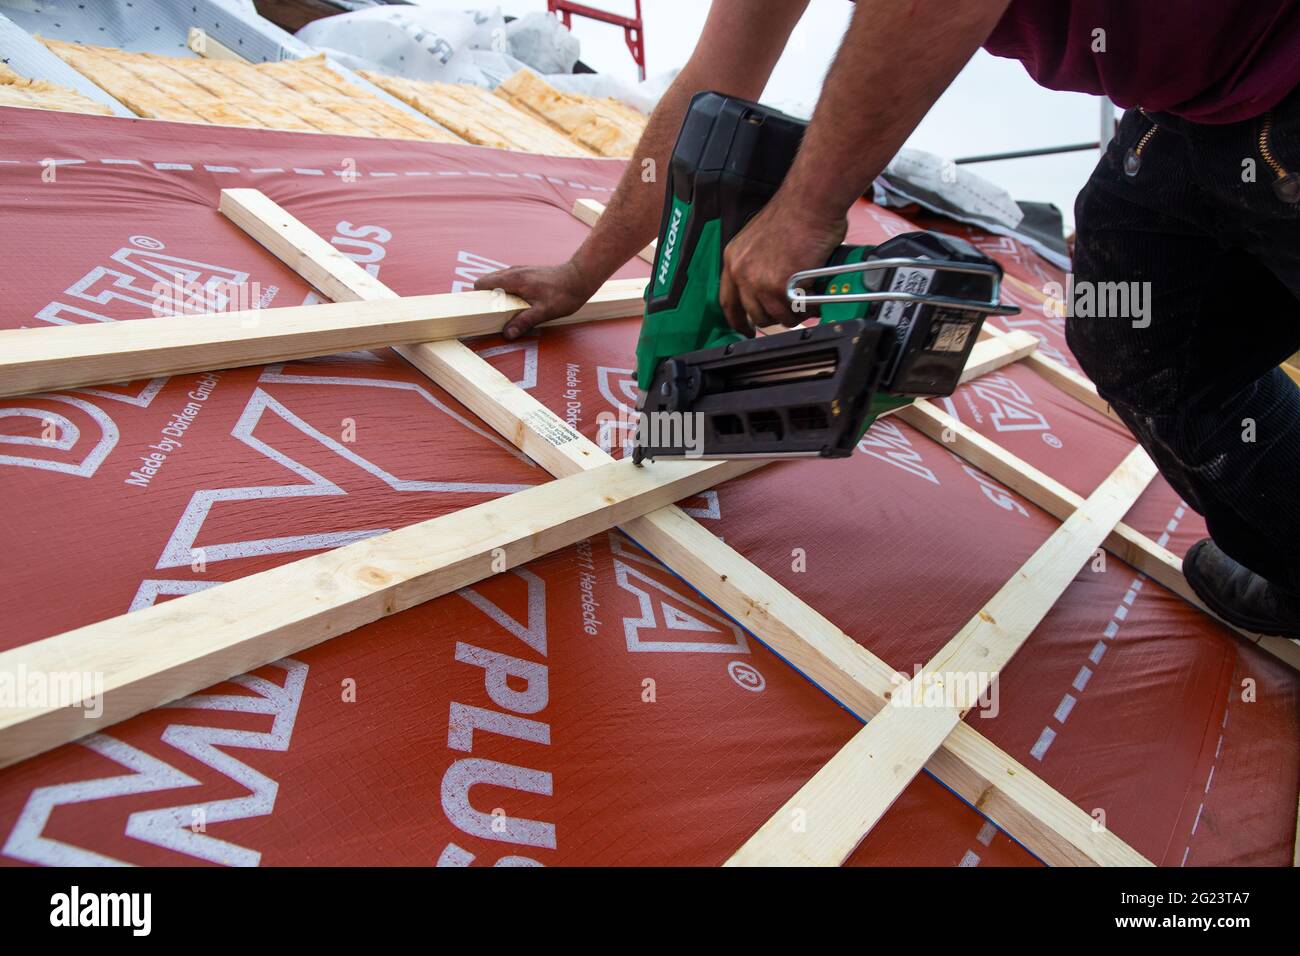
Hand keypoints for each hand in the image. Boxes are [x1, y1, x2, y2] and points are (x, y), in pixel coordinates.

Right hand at [474, 260, 601, 339]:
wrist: (580, 277)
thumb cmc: (564, 293)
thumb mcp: (544, 312)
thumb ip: (524, 322)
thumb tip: (507, 334)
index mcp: (513, 279)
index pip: (482, 283)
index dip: (477, 298)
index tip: (481, 311)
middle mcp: (513, 272)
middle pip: (487, 283)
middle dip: (486, 298)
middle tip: (494, 315)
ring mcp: (520, 271)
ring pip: (498, 282)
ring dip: (497, 296)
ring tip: (506, 312)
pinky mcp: (526, 274)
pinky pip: (508, 282)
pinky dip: (507, 292)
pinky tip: (518, 305)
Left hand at [719, 197, 846, 334]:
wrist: (810, 203)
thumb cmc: (796, 212)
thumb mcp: (761, 238)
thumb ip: (758, 263)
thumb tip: (769, 284)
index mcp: (734, 258)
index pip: (728, 301)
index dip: (737, 319)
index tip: (745, 328)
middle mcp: (741, 272)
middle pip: (754, 313)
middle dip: (774, 317)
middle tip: (790, 311)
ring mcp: (759, 282)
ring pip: (775, 316)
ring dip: (793, 314)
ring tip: (806, 301)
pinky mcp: (779, 288)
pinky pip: (793, 312)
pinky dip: (806, 309)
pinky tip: (814, 297)